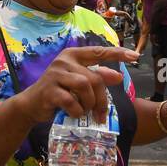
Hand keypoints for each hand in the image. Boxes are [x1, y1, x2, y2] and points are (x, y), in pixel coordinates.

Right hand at [12, 46, 137, 125]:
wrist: (31, 105)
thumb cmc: (58, 92)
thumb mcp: (78, 83)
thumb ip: (96, 77)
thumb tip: (118, 77)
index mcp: (73, 55)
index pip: (99, 51)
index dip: (118, 54)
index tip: (135, 56)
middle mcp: (64, 61)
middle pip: (94, 77)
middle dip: (101, 99)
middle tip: (100, 113)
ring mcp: (55, 74)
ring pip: (85, 86)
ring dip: (89, 103)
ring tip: (84, 111)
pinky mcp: (49, 90)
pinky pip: (72, 101)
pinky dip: (77, 111)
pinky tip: (74, 114)